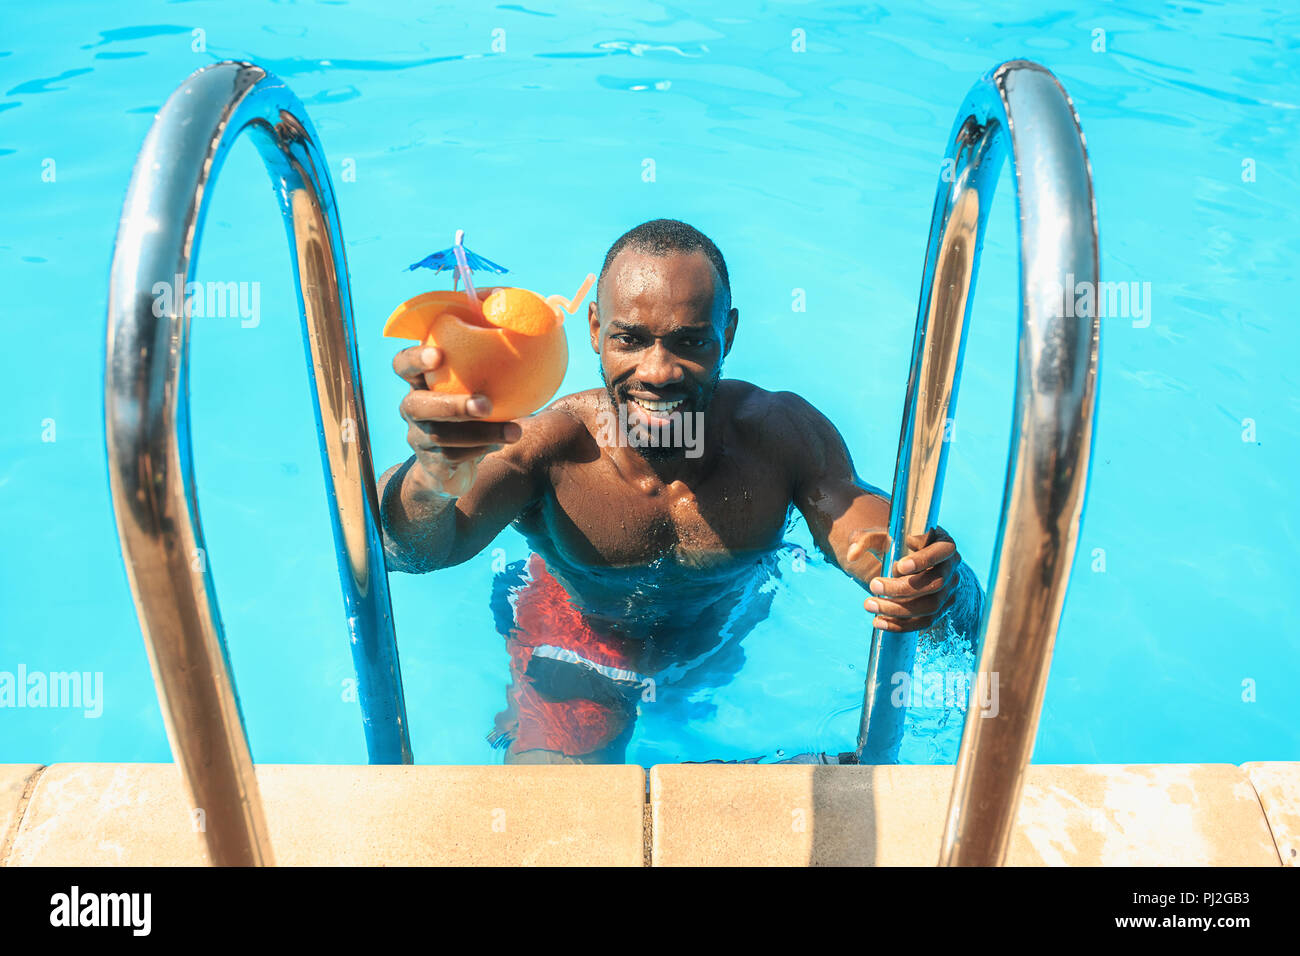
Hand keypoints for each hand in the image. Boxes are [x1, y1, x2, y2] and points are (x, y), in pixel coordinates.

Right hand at [393, 345, 520, 496]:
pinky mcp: (430, 464)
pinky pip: (452, 458)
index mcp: (419, 383)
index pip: (402, 364)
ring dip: (481, 432)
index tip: (439, 354)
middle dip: (453, 405)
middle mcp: (412, 409)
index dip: (415, 359)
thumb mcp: (476, 387)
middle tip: (487, 405)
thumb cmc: (471, 413)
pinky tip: (502, 444)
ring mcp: (418, 437)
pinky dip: (480, 449)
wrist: (449, 467)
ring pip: (442, 436)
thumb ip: (489, 361)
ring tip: (514, 431)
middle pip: (417, 405)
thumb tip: (528, 328)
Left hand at [857, 527, 961, 632]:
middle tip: (873, 585)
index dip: (923, 561)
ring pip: (930, 606)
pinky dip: (900, 625)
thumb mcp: (882, 536)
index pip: (941, 552)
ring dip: (898, 609)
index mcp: (943, 544)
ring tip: (869, 605)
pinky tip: (877, 621)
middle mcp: (951, 568)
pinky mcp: (940, 610)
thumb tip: (852, 554)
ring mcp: (949, 591)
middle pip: (934, 584)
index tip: (898, 566)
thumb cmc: (897, 545)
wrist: (907, 563)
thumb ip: (864, 539)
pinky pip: (924, 622)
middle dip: (902, 588)